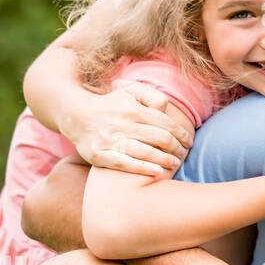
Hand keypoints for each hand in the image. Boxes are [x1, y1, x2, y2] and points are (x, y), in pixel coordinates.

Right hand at [67, 84, 191, 175]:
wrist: (75, 115)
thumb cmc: (111, 105)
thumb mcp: (131, 92)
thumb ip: (153, 96)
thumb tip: (166, 110)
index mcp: (134, 110)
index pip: (167, 125)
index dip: (182, 135)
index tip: (189, 142)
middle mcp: (123, 124)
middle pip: (160, 139)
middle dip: (177, 149)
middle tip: (183, 155)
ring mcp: (110, 140)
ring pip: (145, 152)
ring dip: (165, 160)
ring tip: (175, 164)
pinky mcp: (98, 155)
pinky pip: (124, 164)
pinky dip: (142, 168)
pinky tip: (157, 172)